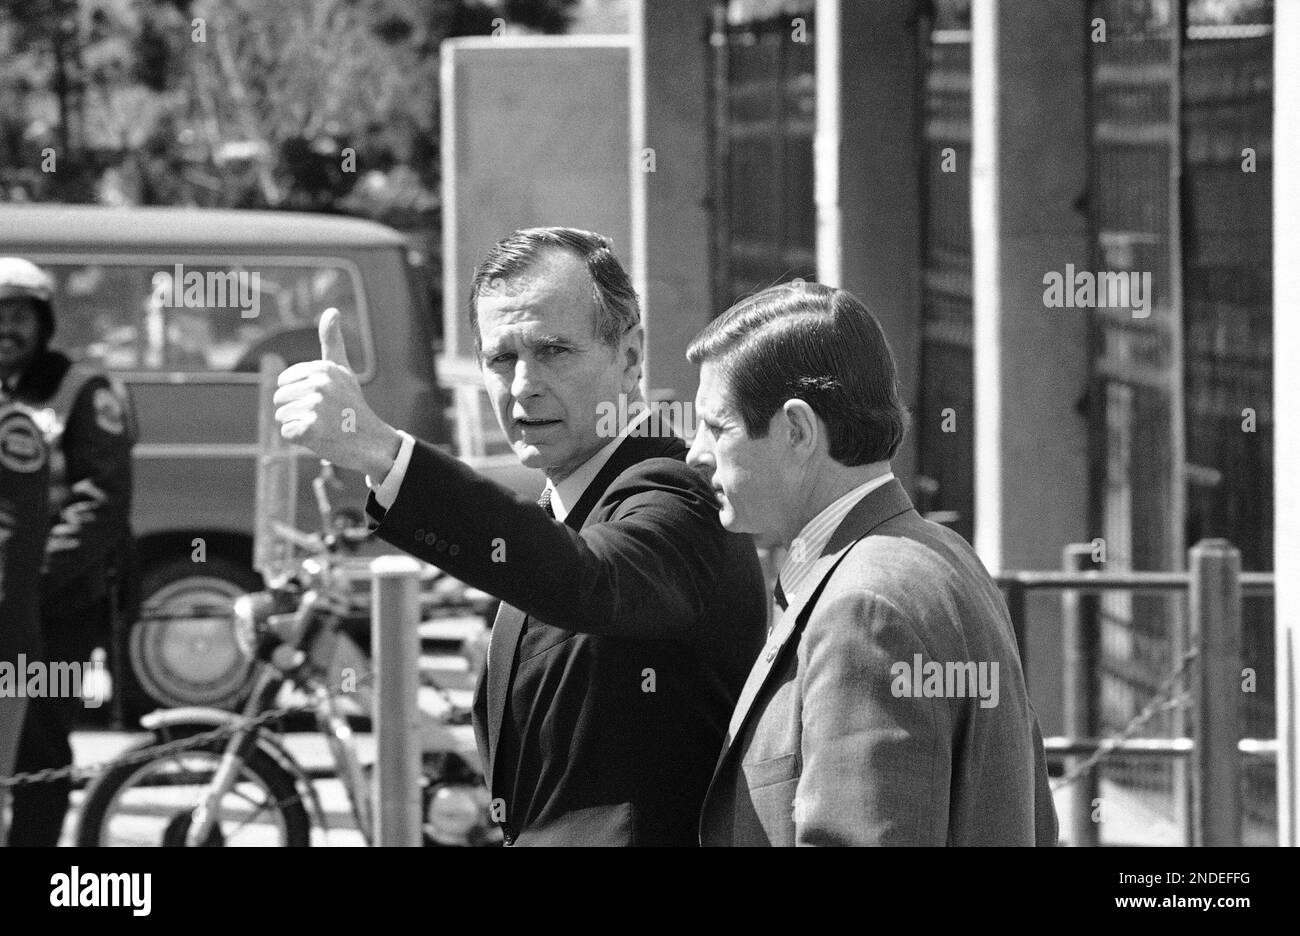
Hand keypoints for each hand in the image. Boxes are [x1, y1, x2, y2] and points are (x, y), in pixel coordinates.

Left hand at [273, 308, 400, 476]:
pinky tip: (320, 437)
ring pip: (281, 416)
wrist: (372, 442)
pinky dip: (300, 439)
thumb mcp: (343, 370)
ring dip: (298, 425)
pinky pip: (287, 433)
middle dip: (296, 411)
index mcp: (323, 368)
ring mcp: (316, 407)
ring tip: (323, 426)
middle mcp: (320, 384)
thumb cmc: (353, 406)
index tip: (323, 401)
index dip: (298, 395)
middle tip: (322, 416)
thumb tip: (331, 311)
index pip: (284, 382)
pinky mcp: (311, 430)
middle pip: (279, 399)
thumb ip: (332, 341)